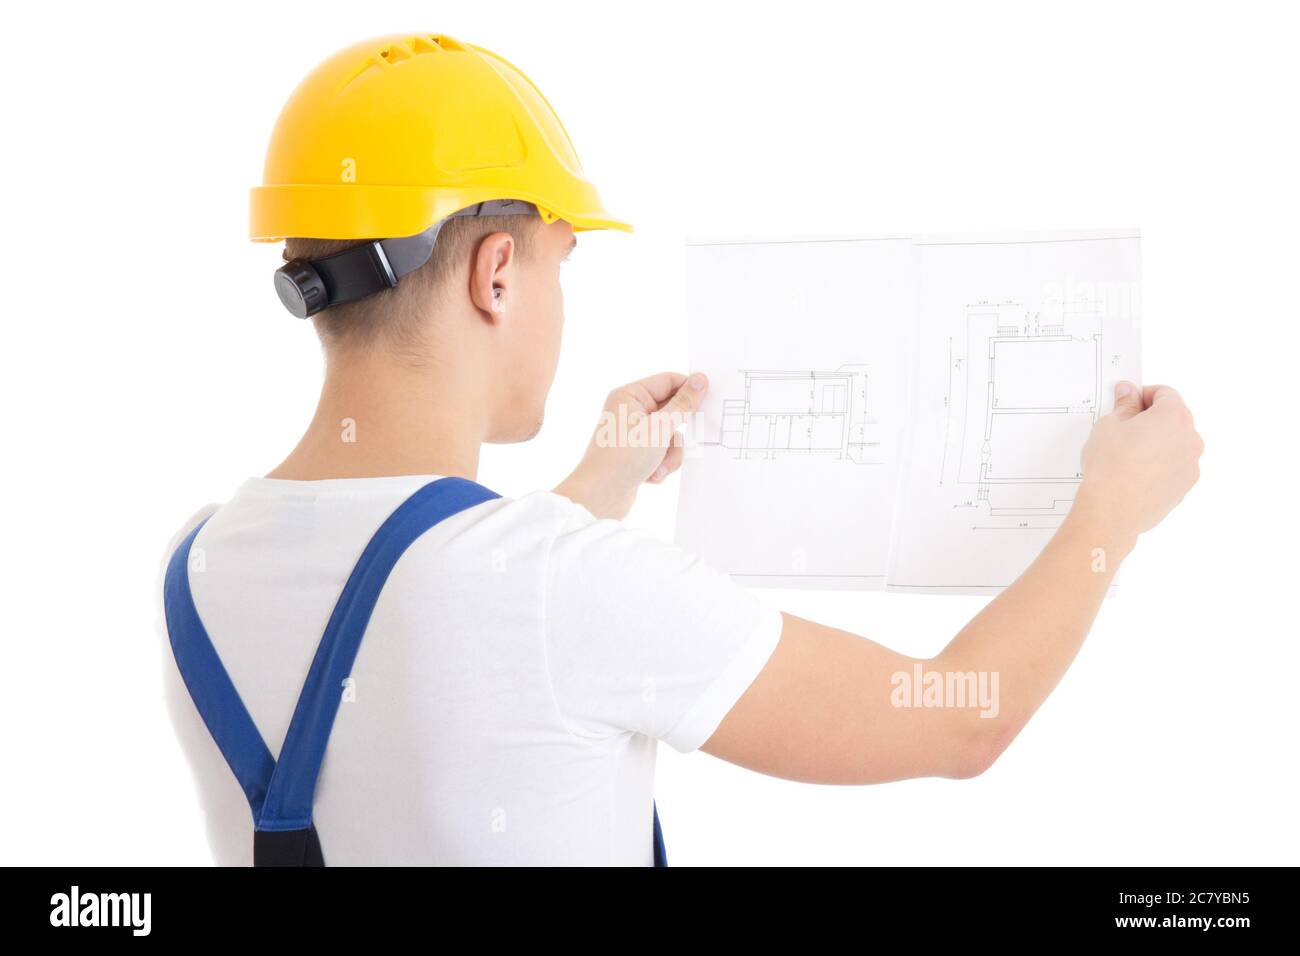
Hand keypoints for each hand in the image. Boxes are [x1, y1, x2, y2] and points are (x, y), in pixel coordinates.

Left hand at [554, 372, 707, 519]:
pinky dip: (662, 464)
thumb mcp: (660, 427)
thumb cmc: (624, 457)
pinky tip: (649, 476)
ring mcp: (635, 433)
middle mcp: (630, 411)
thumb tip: (700, 379)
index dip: (689, 390)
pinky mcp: (638, 453)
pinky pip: (663, 452)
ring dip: (670, 454)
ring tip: (657, 466)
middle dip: (677, 433)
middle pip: (672, 411)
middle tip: (680, 439)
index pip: (668, 381)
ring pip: (671, 436)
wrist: (600, 496)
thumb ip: (683, 404)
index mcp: (630, 395)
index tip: (710, 399)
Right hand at [1069, 381, 1203, 554]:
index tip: (1128, 404)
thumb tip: (1128, 392)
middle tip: (1124, 430)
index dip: (1143, 395)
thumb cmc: (1110, 467)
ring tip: (1128, 456)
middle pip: (1174, 418)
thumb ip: (1124, 405)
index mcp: (1174, 417)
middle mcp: (1190, 439)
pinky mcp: (1185, 486)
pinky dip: (1160, 465)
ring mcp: (1191, 464)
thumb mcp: (1109, 425)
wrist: (1112, 511)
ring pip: (1175, 444)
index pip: (1165, 393)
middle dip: (1152, 419)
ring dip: (1157, 443)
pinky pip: (1175, 466)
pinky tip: (1136, 474)